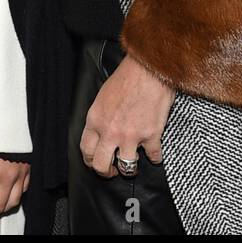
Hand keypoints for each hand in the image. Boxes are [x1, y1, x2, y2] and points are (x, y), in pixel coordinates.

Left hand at [79, 53, 175, 177]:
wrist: (148, 70)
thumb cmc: (126, 78)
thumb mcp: (102, 97)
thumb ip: (100, 117)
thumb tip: (101, 132)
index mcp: (95, 120)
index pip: (86, 150)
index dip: (90, 161)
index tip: (96, 163)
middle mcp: (110, 131)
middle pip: (101, 165)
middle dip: (106, 172)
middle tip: (113, 171)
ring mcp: (131, 136)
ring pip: (127, 167)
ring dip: (130, 169)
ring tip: (133, 163)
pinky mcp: (151, 136)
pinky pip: (154, 157)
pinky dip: (155, 157)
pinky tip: (154, 153)